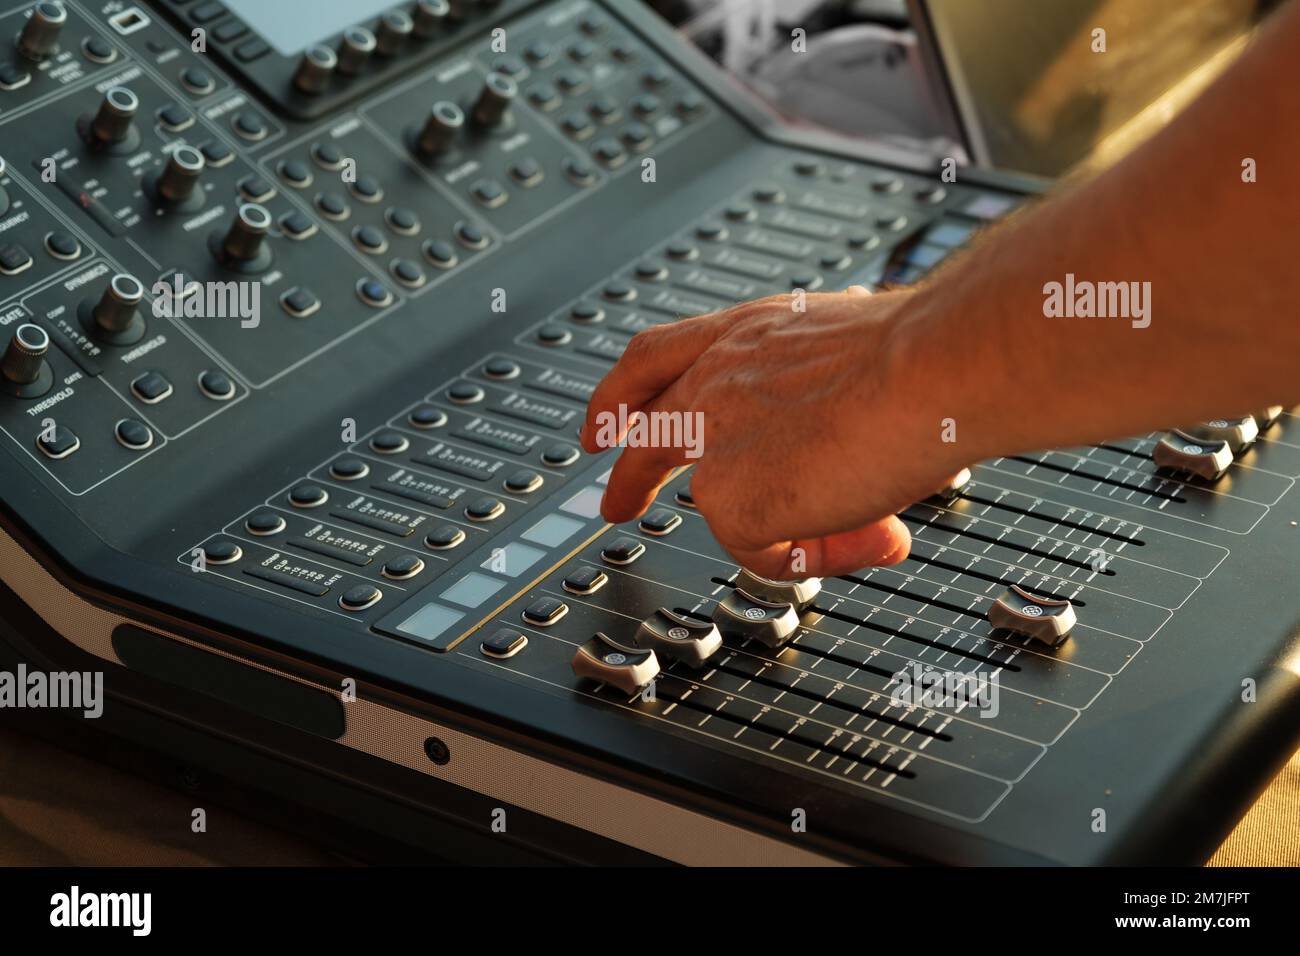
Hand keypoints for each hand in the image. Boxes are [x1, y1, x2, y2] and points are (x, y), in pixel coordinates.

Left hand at [579, 287, 968, 577]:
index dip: (626, 392)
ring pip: (719, 506)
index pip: (660, 356)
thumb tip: (854, 464)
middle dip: (630, 476)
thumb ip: (833, 411)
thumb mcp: (852, 357)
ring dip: (780, 534)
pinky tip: (870, 531)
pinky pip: (764, 551)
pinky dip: (819, 553)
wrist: (935, 364)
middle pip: (649, 432)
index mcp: (749, 333)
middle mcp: (719, 379)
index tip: (609, 417)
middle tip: (616, 504)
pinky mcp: (729, 497)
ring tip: (844, 539)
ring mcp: (715, 439)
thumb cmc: (923, 351)